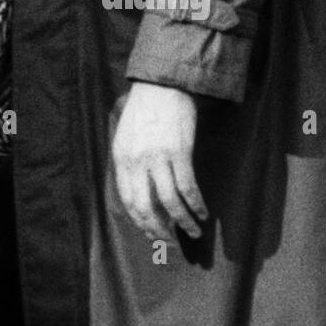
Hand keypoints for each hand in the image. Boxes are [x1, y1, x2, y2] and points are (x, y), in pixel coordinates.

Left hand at [112, 82, 206, 242]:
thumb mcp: (125, 137)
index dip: (141, 222)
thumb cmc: (143, 111)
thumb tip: (141, 194)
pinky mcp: (180, 153)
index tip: (152, 232)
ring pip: (171, 203)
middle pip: (147, 207)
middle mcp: (137, 162)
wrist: (161, 85)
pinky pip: (188, 188)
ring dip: (183, 222)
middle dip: (160, 229)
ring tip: (193, 231)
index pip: (128, 201)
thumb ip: (130, 164)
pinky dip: (196, 205)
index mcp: (122, 159)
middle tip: (171, 240)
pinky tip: (203, 213)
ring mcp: (159, 158)